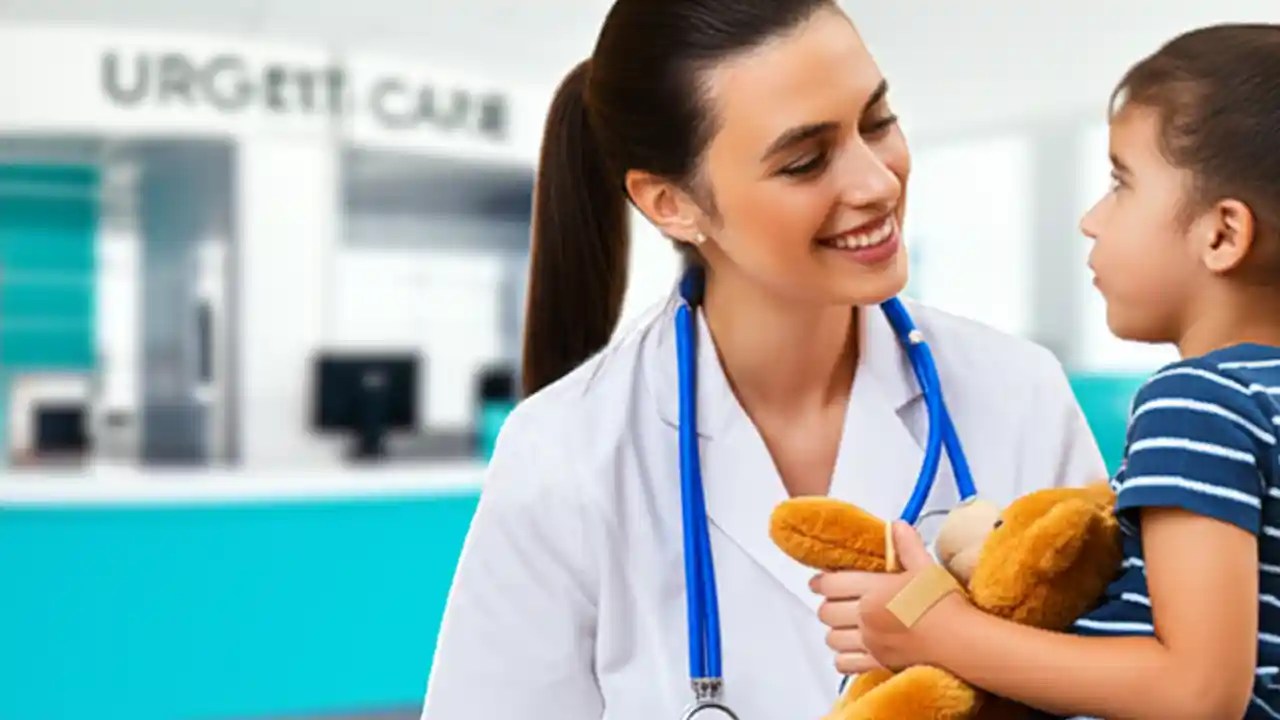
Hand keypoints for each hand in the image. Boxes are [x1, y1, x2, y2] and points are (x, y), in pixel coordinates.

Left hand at [811, 521, 962, 672]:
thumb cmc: (944, 604)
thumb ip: (908, 547)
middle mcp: (865, 616)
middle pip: (826, 611)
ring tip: (843, 627)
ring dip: (834, 632)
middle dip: (827, 606)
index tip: (817, 581)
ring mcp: (869, 642)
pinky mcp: (876, 663)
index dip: (819, 582)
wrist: (960, 642)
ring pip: (832, 638)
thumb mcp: (926, 569)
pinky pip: (844, 663)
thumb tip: (897, 526)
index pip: (830, 583)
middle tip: (835, 603)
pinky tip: (851, 651)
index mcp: (873, 589)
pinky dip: (842, 658)